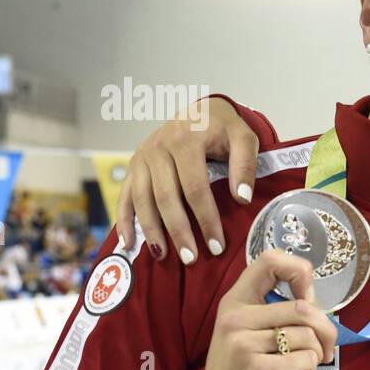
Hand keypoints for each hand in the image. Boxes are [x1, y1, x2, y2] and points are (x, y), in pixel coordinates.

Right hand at [115, 94, 255, 264]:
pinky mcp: (132, 166)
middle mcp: (157, 148)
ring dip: (152, 230)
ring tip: (164, 256)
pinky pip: (124, 196)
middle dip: (178, 231)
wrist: (200, 111)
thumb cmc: (224, 128)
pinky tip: (129, 244)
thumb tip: (242, 198)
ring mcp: (141, 157)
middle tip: (191, 258)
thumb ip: (245, 165)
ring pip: (142, 200)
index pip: (195, 188)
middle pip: (166, 197)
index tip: (216, 245)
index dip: (205, 219)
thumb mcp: (244, 138)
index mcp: (185, 140)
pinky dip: (124, 221)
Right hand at [200, 251, 338, 369]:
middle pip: (304, 308)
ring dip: (315, 354)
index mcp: (235, 301)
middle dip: (325, 330)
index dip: (300, 272)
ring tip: (297, 365)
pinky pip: (307, 359)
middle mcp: (235, 318)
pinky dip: (308, 369)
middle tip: (321, 346)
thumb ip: (275, 310)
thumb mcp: (247, 331)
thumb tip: (316, 299)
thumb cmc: (243, 369)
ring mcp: (244, 344)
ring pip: (308, 335)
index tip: (307, 297)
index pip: (270, 260)